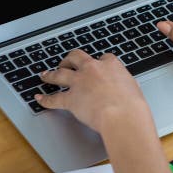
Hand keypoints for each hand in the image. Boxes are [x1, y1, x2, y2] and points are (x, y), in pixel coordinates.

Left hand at [35, 49, 152, 133]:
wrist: (123, 116)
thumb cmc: (132, 105)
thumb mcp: (133, 87)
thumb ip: (123, 84)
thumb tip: (122, 88)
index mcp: (111, 65)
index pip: (103, 58)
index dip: (99, 62)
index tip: (97, 66)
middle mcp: (93, 70)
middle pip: (76, 57)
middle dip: (69, 60)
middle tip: (66, 63)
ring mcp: (79, 83)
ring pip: (59, 74)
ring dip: (51, 74)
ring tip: (46, 75)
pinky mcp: (70, 99)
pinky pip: (54, 99)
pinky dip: (45, 100)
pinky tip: (40, 99)